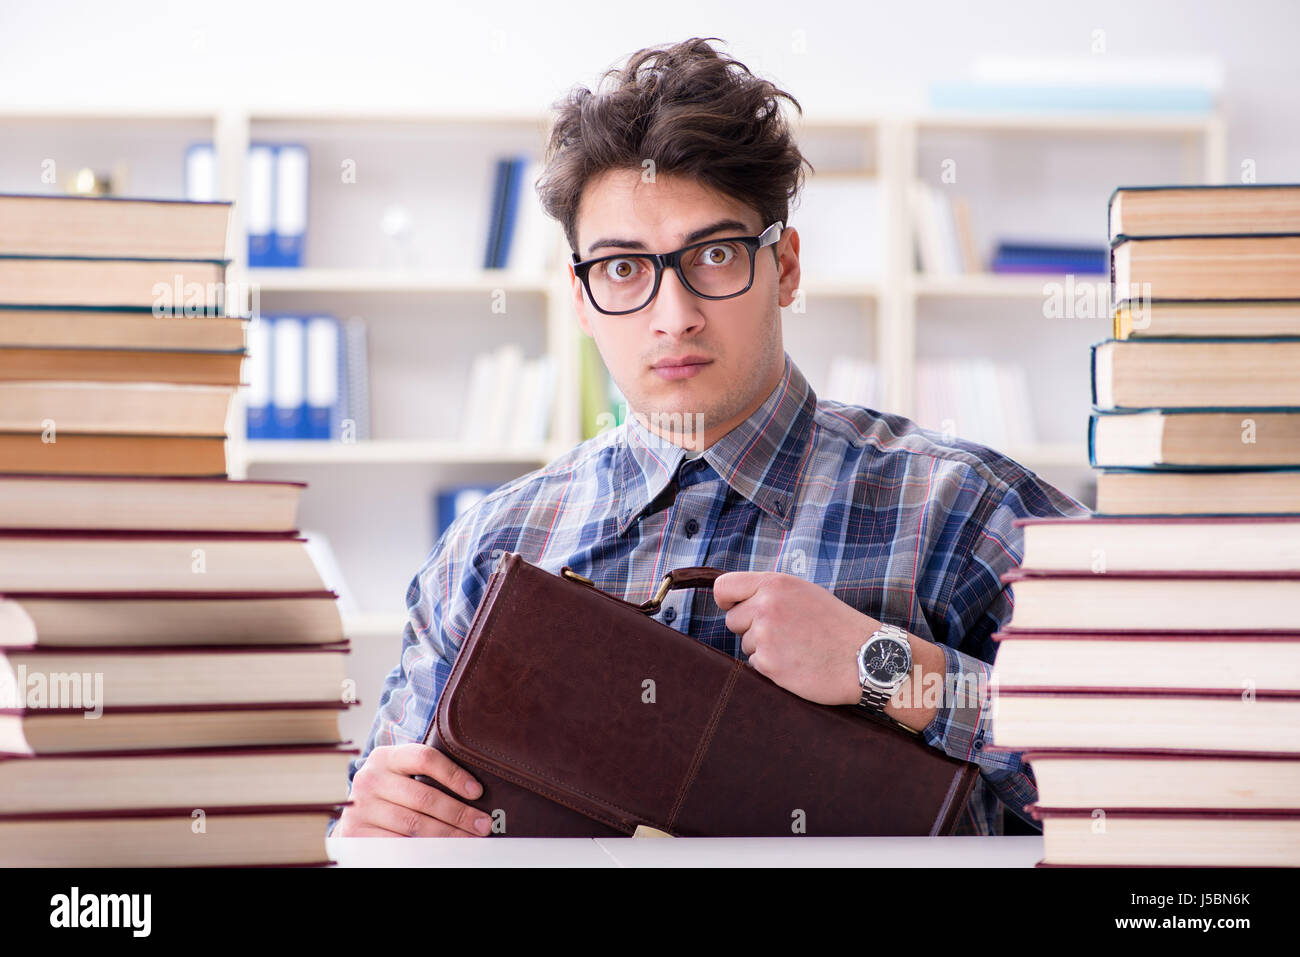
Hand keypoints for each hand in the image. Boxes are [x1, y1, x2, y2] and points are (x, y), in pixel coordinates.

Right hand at [333, 743, 493, 836]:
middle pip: (424, 797)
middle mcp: (370, 779)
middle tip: (483, 824)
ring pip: (415, 824)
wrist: (354, 813)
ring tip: (470, 839)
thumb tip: (474, 792)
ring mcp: (362, 808)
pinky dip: (426, 849)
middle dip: (459, 813)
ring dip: (448, 834)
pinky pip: (400, 844)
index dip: (454, 775)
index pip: (425, 758)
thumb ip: (427, 774)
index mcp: (385, 757)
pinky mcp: (358, 834)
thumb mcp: (401, 773)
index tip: (477, 792)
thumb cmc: (390, 791)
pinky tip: (443, 850)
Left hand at [712, 571, 875, 706]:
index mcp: (775, 584)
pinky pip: (755, 666)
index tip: (735, 608)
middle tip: (784, 634)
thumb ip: (770, 593)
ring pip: (745, 644)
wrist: (866, 656)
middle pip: (732, 621)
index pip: (723, 587)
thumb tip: (736, 600)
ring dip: (764, 649)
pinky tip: (797, 664)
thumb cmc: (836, 625)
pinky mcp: (769, 664)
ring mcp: (765, 636)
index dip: (727, 601)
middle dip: (750, 629)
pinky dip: (772, 668)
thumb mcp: (804, 593)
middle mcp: (766, 606)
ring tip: (797, 648)